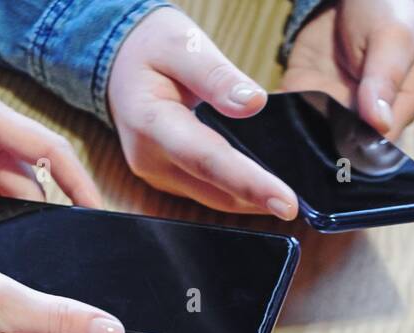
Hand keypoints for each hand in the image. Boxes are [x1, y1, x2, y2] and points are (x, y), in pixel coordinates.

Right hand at [108, 7, 296, 217]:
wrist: (117, 61)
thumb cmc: (150, 49)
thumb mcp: (182, 44)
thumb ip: (217, 75)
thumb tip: (253, 104)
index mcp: (151, 122)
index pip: (208, 160)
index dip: (250, 184)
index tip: (286, 203)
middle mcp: (150, 158)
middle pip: (213, 190)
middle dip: (256, 201)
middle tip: (296, 207)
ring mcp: (156, 172)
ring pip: (211, 198)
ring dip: (248, 201)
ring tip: (285, 200)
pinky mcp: (165, 177)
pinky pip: (206, 192)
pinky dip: (235, 192)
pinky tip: (259, 187)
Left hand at [282, 0, 413, 138]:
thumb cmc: (386, 11)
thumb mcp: (392, 39)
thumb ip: (386, 79)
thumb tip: (380, 124)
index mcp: (397, 109)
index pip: (379, 145)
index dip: (358, 149)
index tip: (337, 143)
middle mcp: (364, 117)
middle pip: (342, 147)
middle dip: (322, 148)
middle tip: (305, 144)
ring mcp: (332, 106)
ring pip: (312, 135)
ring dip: (295, 137)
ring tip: (277, 140)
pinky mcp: (304, 92)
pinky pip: (288, 111)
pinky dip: (275, 116)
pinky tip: (261, 116)